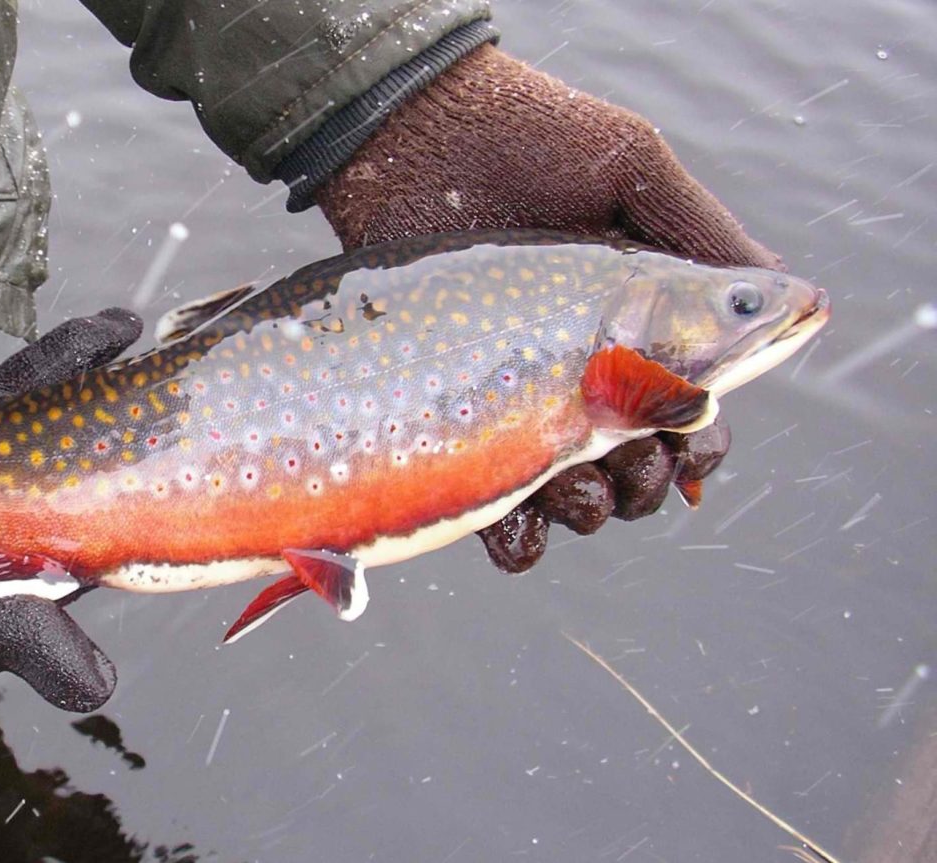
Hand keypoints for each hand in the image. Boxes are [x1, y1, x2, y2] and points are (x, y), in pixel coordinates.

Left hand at [315, 43, 770, 571]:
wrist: (415, 138)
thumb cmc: (527, 140)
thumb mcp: (631, 168)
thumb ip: (699, 235)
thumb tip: (790, 295)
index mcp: (635, 323)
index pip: (690, 405)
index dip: (701, 436)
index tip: (687, 427)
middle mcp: (580, 369)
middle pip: (640, 466)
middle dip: (648, 483)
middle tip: (631, 460)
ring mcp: (515, 397)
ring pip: (575, 496)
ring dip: (591, 509)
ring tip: (576, 485)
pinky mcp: (454, 415)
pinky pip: (492, 503)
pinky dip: (517, 534)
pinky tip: (520, 521)